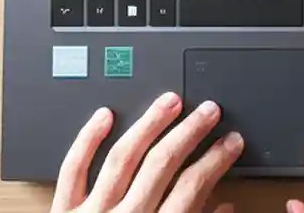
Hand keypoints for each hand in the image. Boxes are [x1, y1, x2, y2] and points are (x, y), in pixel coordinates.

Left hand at [50, 91, 244, 212]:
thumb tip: (225, 209)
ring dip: (149, 125)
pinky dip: (86, 139)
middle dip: (190, 133)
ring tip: (169, 102)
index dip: (216, 160)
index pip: (192, 187)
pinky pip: (73, 169)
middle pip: (162, 164)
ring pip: (122, 157)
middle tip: (209, 111)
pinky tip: (104, 116)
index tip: (231, 142)